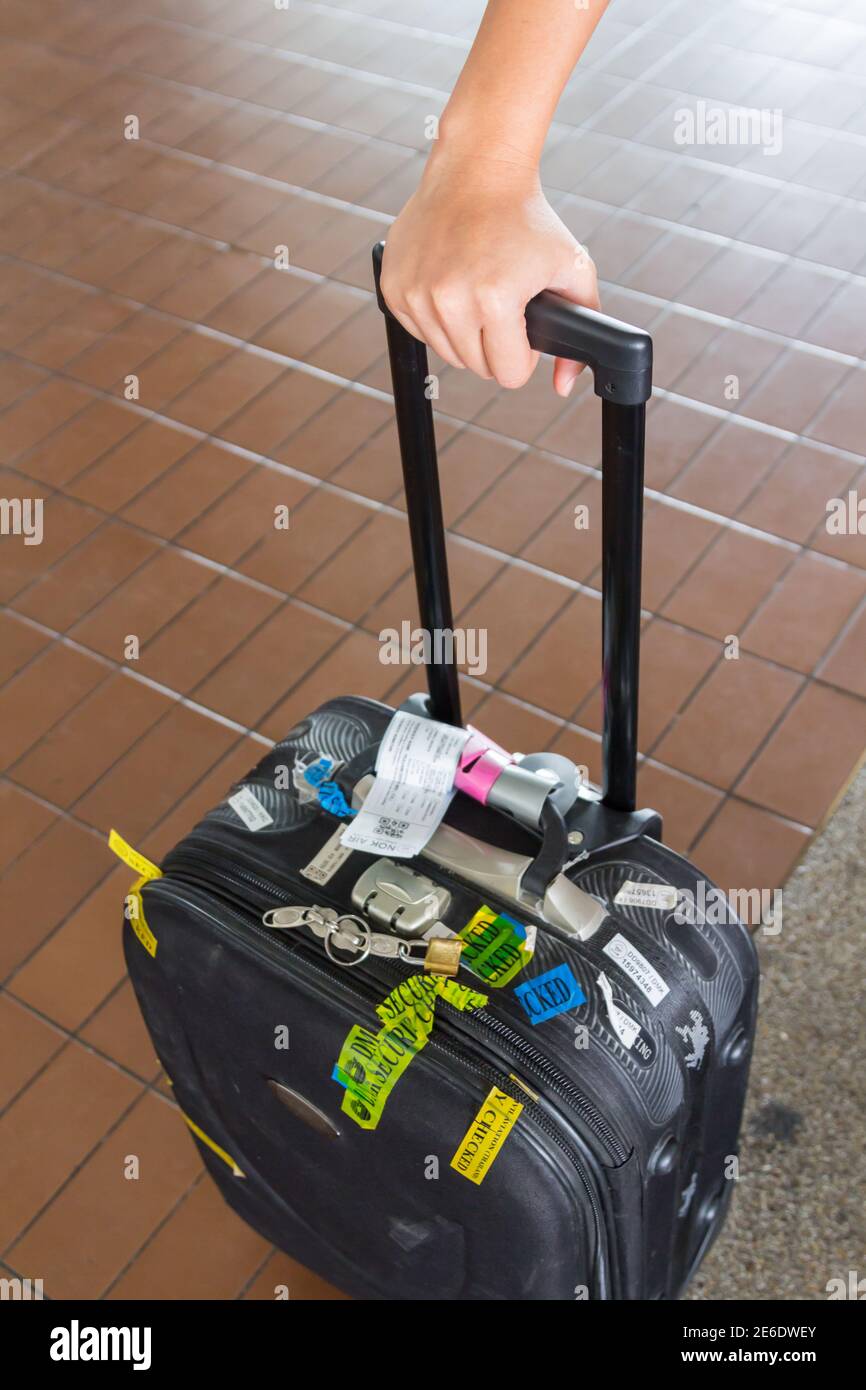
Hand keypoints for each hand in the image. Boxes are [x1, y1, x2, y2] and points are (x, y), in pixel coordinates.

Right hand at [380, 150, 598, 395]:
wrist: (478, 170)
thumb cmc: (528, 218)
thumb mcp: (573, 268)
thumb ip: (584, 327)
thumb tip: (563, 386)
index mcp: (494, 299)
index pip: (509, 374)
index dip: (522, 356)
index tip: (523, 329)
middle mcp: (449, 300)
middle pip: (477, 367)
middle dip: (494, 346)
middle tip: (503, 306)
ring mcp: (416, 293)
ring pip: (447, 353)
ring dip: (465, 334)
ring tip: (478, 292)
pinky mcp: (393, 287)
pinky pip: (419, 331)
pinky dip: (437, 318)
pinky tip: (452, 284)